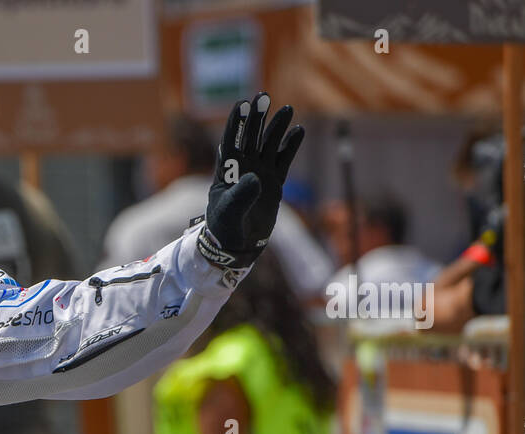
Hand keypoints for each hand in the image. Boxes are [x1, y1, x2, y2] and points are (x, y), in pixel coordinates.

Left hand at [198, 92, 303, 270]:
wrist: (238, 244)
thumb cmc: (226, 228)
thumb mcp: (229, 213)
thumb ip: (240, 195)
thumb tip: (254, 177)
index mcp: (226, 171)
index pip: (230, 142)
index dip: (236, 123)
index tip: (242, 104)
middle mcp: (243, 167)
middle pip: (250, 137)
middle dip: (256, 118)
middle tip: (264, 97)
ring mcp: (259, 173)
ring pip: (268, 145)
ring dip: (276, 128)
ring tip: (287, 109)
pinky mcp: (274, 182)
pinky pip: (283, 160)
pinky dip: (290, 146)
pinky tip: (298, 131)